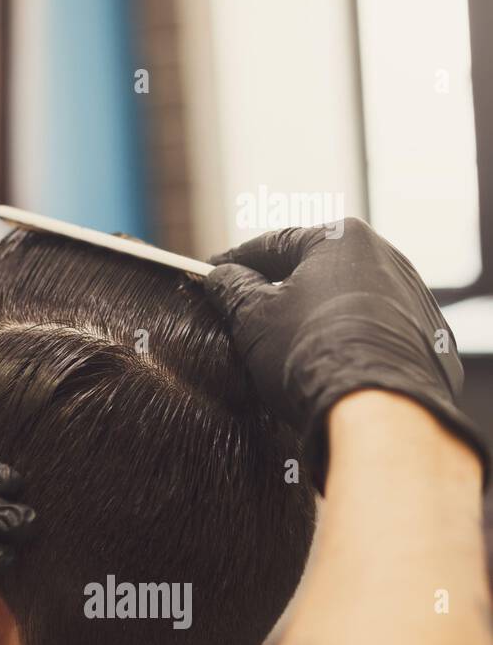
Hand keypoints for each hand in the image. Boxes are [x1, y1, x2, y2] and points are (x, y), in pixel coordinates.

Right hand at [204, 219, 488, 489]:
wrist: (376, 406)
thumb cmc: (310, 351)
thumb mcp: (253, 318)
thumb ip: (232, 289)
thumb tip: (220, 277)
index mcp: (342, 239)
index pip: (274, 244)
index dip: (237, 260)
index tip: (215, 272)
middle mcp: (386, 257)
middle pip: (316, 268)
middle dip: (281, 286)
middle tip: (247, 306)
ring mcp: (414, 297)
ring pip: (347, 298)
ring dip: (315, 313)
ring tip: (287, 340)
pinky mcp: (429, 337)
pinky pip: (376, 328)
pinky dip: (348, 337)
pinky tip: (327, 359)